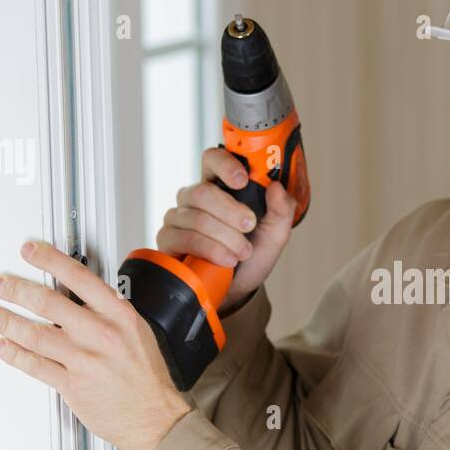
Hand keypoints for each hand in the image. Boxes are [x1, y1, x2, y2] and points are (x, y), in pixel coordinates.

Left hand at [0, 240, 192, 449]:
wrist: (156, 416)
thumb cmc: (147, 377)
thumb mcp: (138, 332)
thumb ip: (108, 314)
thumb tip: (79, 296)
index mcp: (119, 315)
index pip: (79, 277)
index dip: (49, 259)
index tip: (31, 251)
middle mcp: (101, 334)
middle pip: (48, 303)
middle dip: (18, 290)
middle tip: (3, 284)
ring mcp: (85, 360)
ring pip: (35, 334)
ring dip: (7, 321)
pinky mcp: (72, 385)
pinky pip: (35, 366)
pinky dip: (15, 354)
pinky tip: (5, 347)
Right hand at [156, 147, 296, 313]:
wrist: (237, 290)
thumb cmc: (251, 257)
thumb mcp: (275, 234)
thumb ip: (281, 209)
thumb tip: (276, 186)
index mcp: (219, 186)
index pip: (213, 160)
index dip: (225, 165)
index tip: (242, 180)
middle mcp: (194, 197)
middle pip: (204, 192)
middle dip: (231, 211)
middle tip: (249, 227)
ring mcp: (178, 217)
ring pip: (196, 217)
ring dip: (225, 237)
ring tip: (242, 252)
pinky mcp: (167, 240)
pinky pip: (183, 238)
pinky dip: (210, 250)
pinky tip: (226, 260)